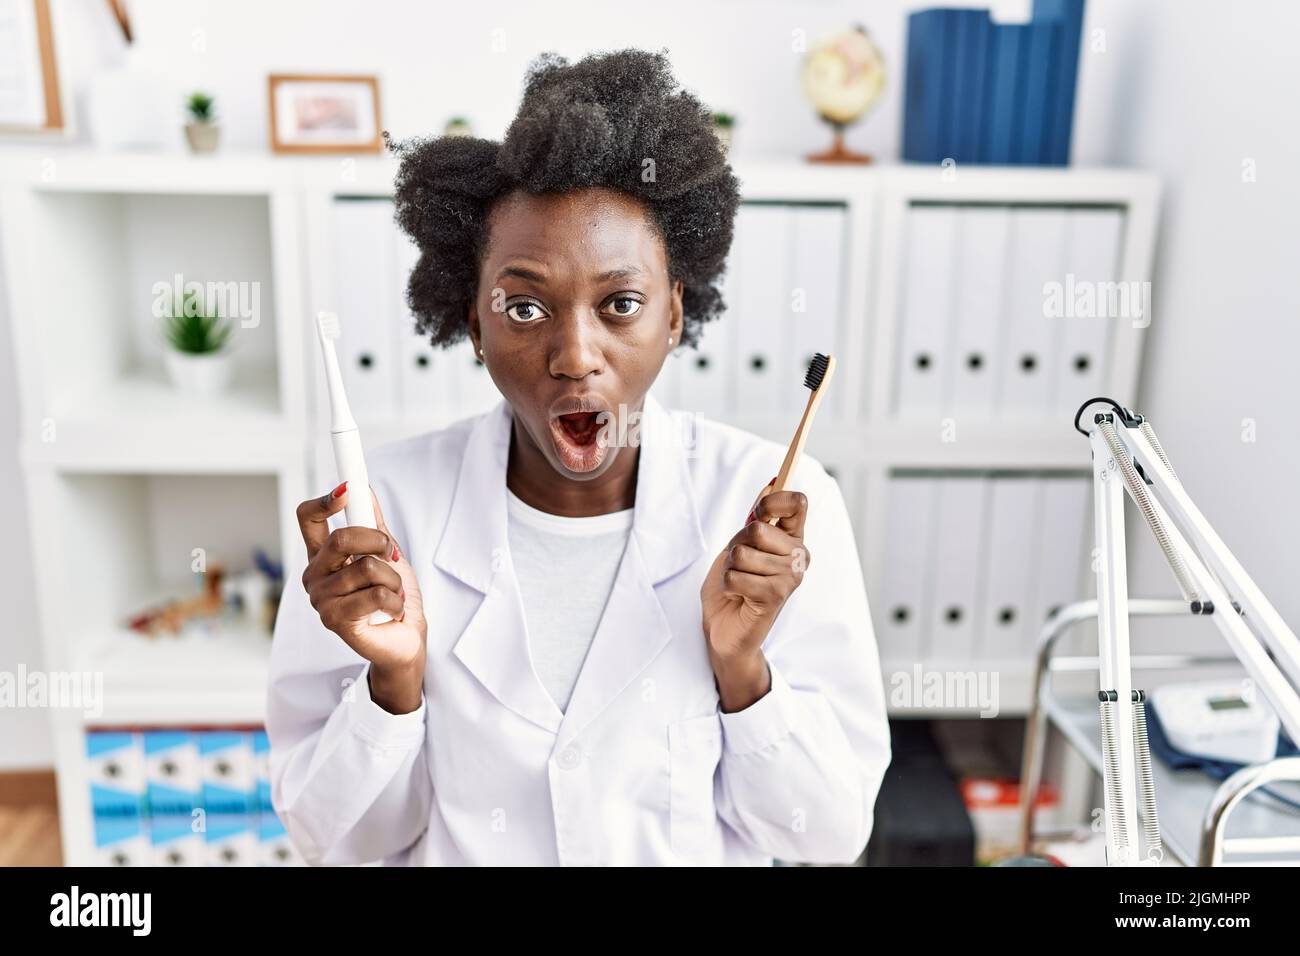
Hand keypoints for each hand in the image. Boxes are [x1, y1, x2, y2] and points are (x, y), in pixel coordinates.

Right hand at [296, 482, 426, 713]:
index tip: (347, 489)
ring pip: (367, 568)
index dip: (324, 500)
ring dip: (393, 579)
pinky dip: (395, 600)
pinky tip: (390, 611)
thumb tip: (362, 489)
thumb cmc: (393, 598)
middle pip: (341, 538)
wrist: (405, 640)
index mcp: (322, 557)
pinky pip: (376, 593)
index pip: (307, 518)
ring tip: (392, 594)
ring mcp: (321, 600)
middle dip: (378, 542)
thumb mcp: (386, 554)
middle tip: (391, 556)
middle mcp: (315, 576)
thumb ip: (372, 523)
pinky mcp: (335, 620)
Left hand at [700, 480, 809, 710]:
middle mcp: (799, 556)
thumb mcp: (741, 544)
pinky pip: (736, 576)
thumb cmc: (734, 584)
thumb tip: (771, 484)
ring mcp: (790, 578)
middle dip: (736, 546)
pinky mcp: (776, 596)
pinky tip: (738, 596)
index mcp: (793, 539)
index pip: (797, 503)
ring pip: (742, 554)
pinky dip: (728, 585)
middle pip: (758, 529)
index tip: (757, 514)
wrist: (725, 628)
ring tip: (739, 583)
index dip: (771, 502)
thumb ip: (758, 517)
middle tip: (741, 565)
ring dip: (730, 569)